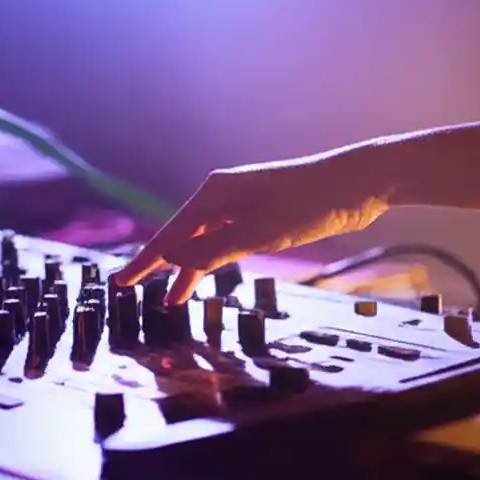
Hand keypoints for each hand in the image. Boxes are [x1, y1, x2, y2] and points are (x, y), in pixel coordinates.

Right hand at [111, 148, 391, 303]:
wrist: (358, 182)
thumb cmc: (310, 203)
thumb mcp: (258, 233)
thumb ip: (213, 249)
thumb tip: (172, 259)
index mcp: (215, 194)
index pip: (170, 234)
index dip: (145, 261)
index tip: (121, 281)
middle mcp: (223, 196)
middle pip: (181, 235)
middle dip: (159, 264)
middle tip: (133, 288)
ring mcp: (244, 204)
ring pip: (204, 240)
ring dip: (188, 267)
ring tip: (173, 297)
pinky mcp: (264, 213)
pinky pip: (225, 240)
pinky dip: (212, 259)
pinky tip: (209, 272)